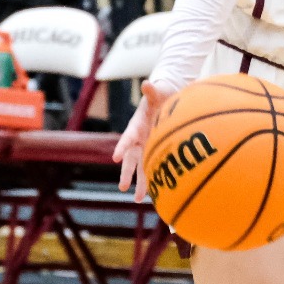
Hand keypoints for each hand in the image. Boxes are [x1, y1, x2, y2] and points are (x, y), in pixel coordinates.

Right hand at [114, 81, 169, 201]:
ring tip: (138, 200)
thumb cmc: (161, 95)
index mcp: (136, 126)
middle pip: (130, 159)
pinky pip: (153, 167)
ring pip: (141, 168)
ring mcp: (146, 147)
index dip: (122, 147)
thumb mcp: (158, 92)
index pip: (127, 138)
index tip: (115, 157)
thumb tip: (147, 83)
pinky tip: (155, 194)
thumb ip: (152, 91)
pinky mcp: (155, 151)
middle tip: (122, 186)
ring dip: (140, 183)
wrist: (168, 99)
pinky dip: (154, 180)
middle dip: (126, 173)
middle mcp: (138, 140)